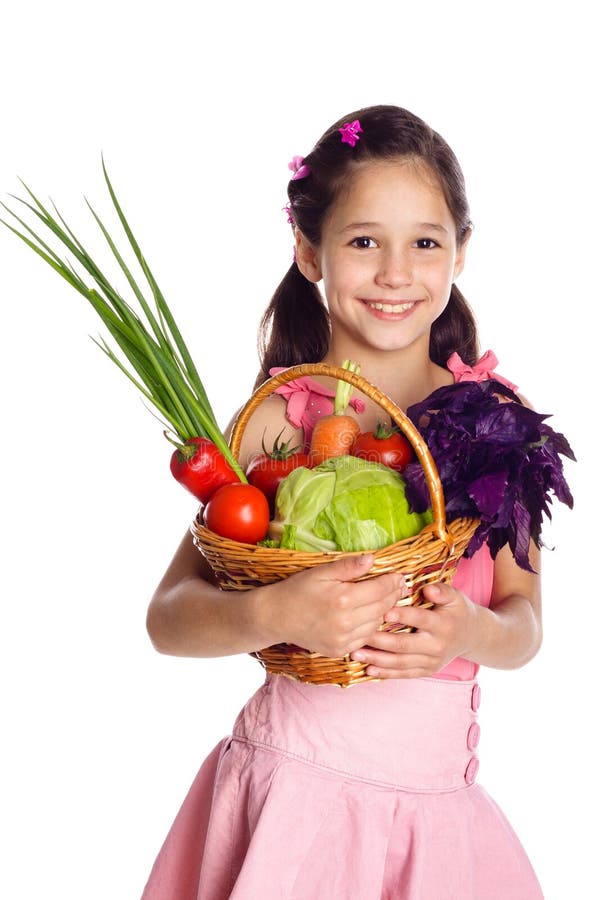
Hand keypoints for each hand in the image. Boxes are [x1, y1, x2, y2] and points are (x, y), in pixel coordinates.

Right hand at [263, 553, 408, 658]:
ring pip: (376, 624)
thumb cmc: (297, 590)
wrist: (276, 617)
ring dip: (384, 612)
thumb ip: (348, 567)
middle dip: (393, 595)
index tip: (400, 576)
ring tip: (387, 600)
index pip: (380, 589)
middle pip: (382, 607)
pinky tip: (369, 616)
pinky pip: (364, 638)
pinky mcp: (339, 650)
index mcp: (343, 599)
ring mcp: (343, 639)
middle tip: (400, 586)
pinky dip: (371, 627)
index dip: (393, 582)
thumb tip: (373, 559)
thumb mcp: (321, 572)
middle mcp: (346, 622)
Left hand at [350, 582, 477, 678]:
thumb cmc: (457, 611)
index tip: (382, 611)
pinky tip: (368, 669)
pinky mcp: (426, 671)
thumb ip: (441, 591)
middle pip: (404, 645)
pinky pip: (404, 674)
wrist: (471, 636)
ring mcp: (431, 662)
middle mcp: (437, 646)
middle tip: (358, 636)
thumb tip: (428, 589)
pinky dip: (385, 673)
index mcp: (443, 625)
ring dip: (376, 659)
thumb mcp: (454, 597)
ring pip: (400, 663)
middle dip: (380, 641)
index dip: (402, 616)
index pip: (420, 620)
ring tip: (355, 653)